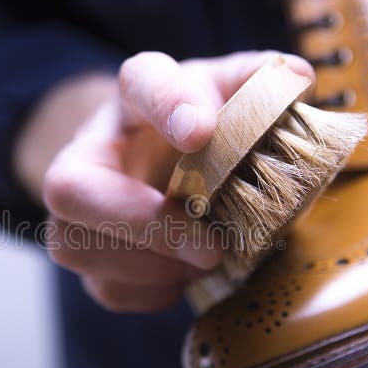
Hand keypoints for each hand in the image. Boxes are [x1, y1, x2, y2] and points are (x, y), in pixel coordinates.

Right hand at [31, 50, 313, 311]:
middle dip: (143, 224)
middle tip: (210, 247)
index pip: (139, 82)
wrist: (159, 161)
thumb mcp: (229, 92)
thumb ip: (259, 81)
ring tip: (206, 257)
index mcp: (134, 97)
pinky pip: (108, 288)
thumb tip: (298, 76)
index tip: (202, 130)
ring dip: (155, 265)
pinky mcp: (84, 255)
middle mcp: (88, 151)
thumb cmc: (197, 127)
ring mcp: (75, 210)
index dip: (166, 105)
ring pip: (80, 248)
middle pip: (69, 189)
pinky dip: (155, 290)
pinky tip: (185, 271)